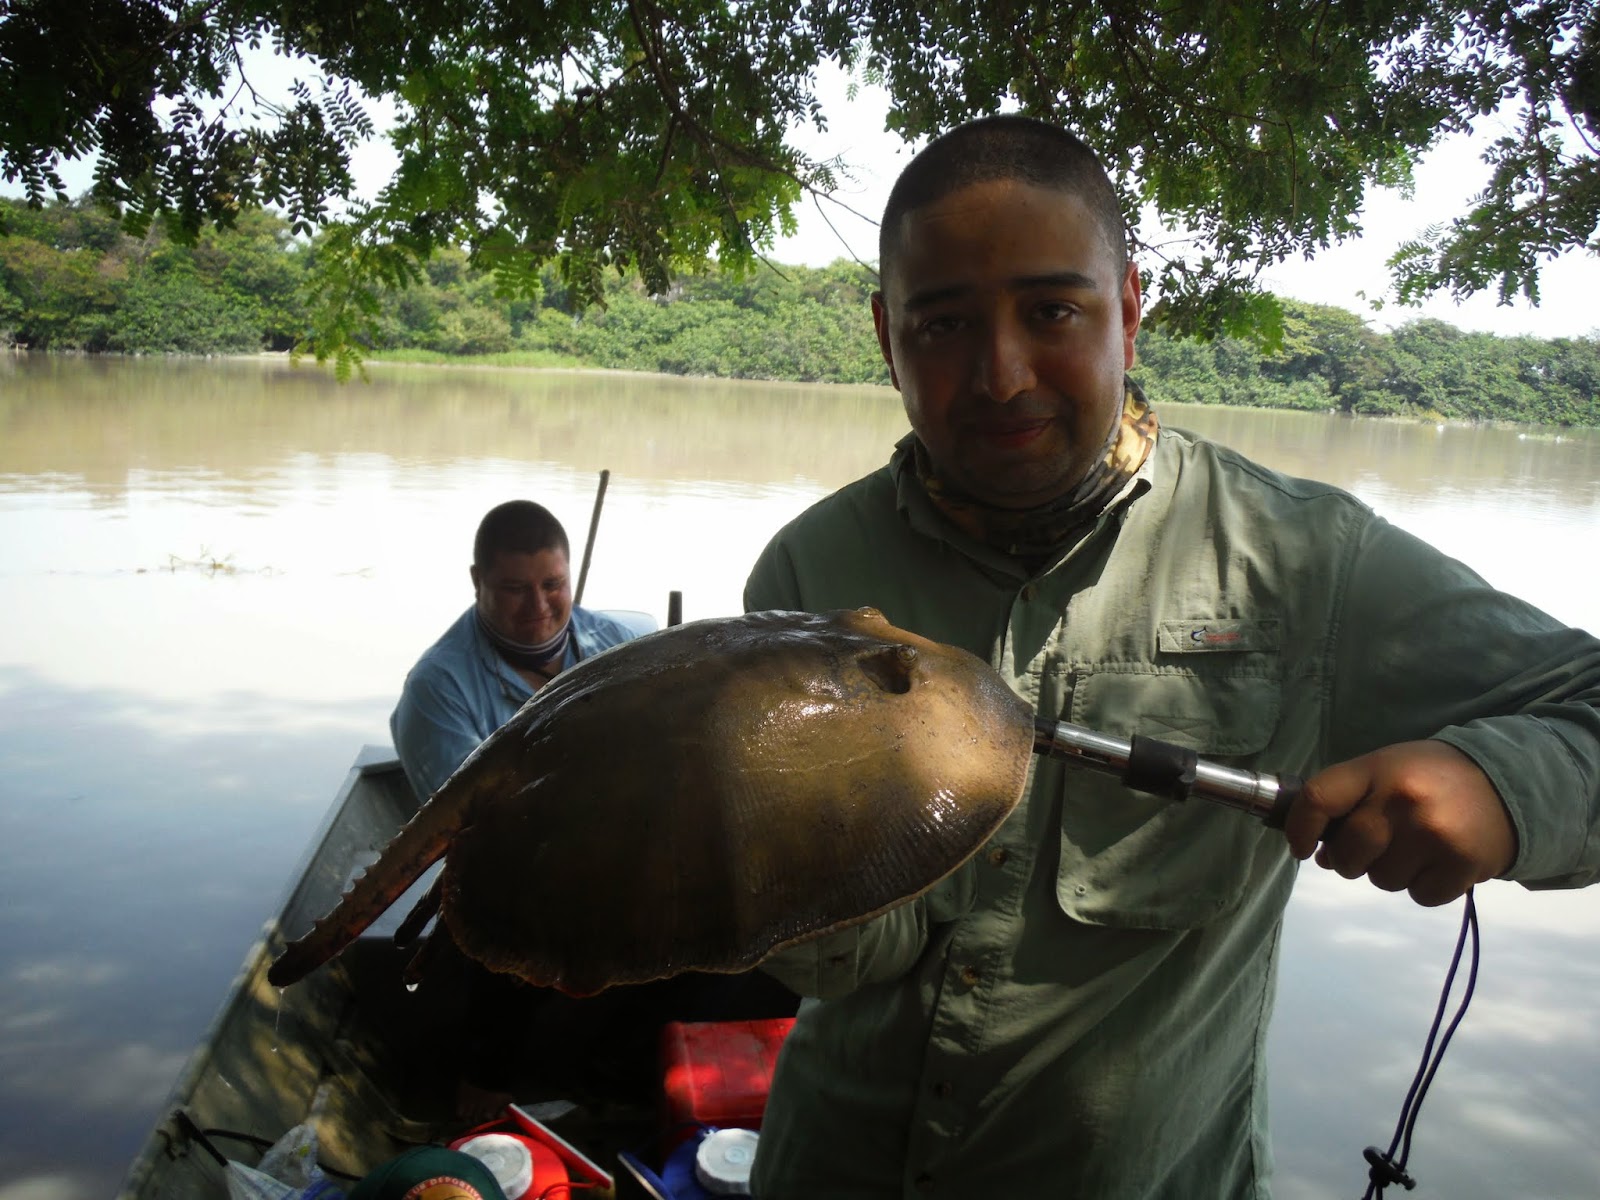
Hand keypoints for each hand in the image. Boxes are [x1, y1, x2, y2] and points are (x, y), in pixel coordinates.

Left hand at [1283, 739, 1517, 906]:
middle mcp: (1403, 800)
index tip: (1302, 847)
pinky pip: (1419, 896)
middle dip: (1349, 860)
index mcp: (1377, 770)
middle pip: (1347, 853)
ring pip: (1382, 880)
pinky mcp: (1462, 864)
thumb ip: (1348, 804)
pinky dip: (1424, 886)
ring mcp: (1434, 833)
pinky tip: (1438, 861)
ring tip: (1415, 847)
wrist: (1507, 782)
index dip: (1300, 829)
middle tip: (1372, 848)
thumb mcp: (1385, 771)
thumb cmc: (1429, 777)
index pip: (1318, 799)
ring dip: (1390, 872)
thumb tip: (1319, 854)